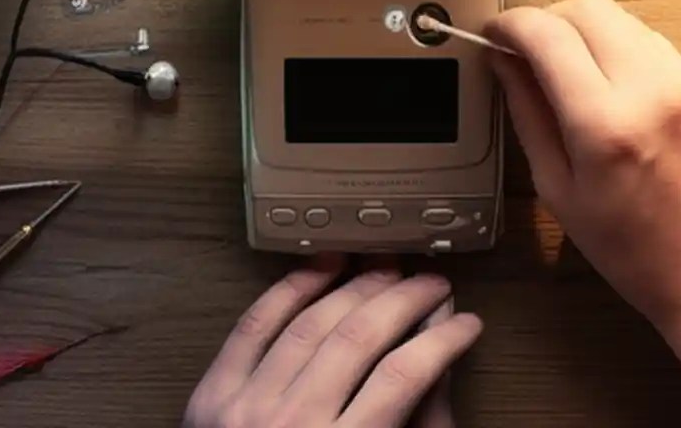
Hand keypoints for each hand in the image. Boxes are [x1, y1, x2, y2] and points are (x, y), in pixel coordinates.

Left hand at [185, 258, 481, 427]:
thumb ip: (417, 423)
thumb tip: (439, 356)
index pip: (404, 376)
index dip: (443, 340)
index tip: (467, 324)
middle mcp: (293, 427)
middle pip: (359, 339)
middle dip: (405, 300)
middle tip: (433, 283)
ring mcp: (246, 407)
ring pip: (310, 324)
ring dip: (354, 287)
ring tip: (388, 270)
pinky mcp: (213, 394)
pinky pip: (253, 325)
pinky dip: (290, 290)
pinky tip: (323, 268)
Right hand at [485, 0, 680, 327]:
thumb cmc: (632, 251)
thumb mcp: (559, 190)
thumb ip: (528, 114)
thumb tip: (504, 62)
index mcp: (604, 124)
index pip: (547, 34)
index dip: (509, 24)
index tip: (492, 34)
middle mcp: (650, 88)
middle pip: (586, 7)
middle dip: (546, 19)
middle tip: (524, 50)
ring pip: (620, 16)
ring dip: (582, 29)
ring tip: (564, 69)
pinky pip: (649, 39)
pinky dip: (616, 45)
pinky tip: (605, 83)